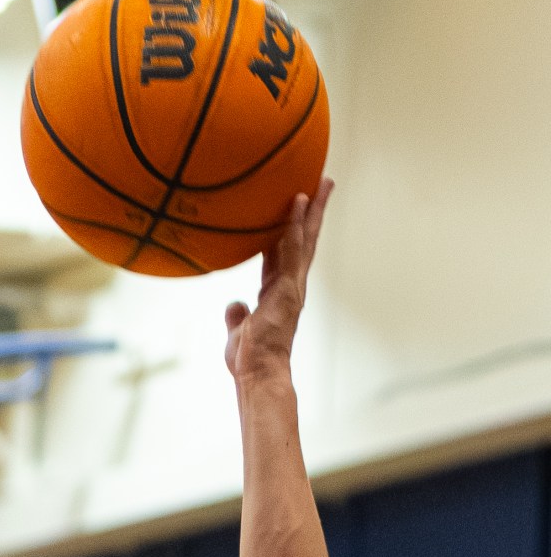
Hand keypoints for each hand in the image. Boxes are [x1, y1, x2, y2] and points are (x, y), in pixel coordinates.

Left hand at [225, 178, 333, 384]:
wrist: (257, 373)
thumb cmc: (249, 359)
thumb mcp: (238, 330)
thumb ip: (237, 315)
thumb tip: (233, 305)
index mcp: (277, 292)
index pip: (285, 253)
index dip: (289, 229)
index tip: (294, 207)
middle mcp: (290, 286)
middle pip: (304, 240)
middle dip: (313, 211)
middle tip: (322, 184)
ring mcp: (292, 286)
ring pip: (304, 240)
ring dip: (311, 210)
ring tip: (319, 183)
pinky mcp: (287, 289)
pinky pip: (291, 251)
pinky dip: (294, 226)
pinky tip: (297, 204)